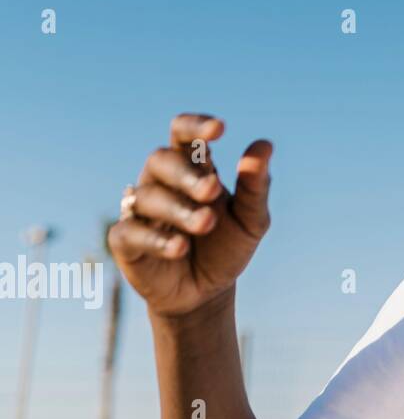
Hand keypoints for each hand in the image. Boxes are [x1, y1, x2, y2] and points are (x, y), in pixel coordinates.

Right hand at [108, 114, 272, 317]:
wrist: (207, 293)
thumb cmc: (227, 246)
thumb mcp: (251, 220)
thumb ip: (256, 186)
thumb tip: (264, 145)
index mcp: (193, 168)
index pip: (184, 134)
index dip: (196, 126)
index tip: (219, 129)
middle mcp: (162, 183)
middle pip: (161, 160)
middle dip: (187, 174)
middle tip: (213, 190)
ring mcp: (140, 211)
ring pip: (148, 196)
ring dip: (179, 209)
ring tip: (206, 224)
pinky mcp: (125, 242)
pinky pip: (131, 231)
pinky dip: (156, 238)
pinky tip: (180, 247)